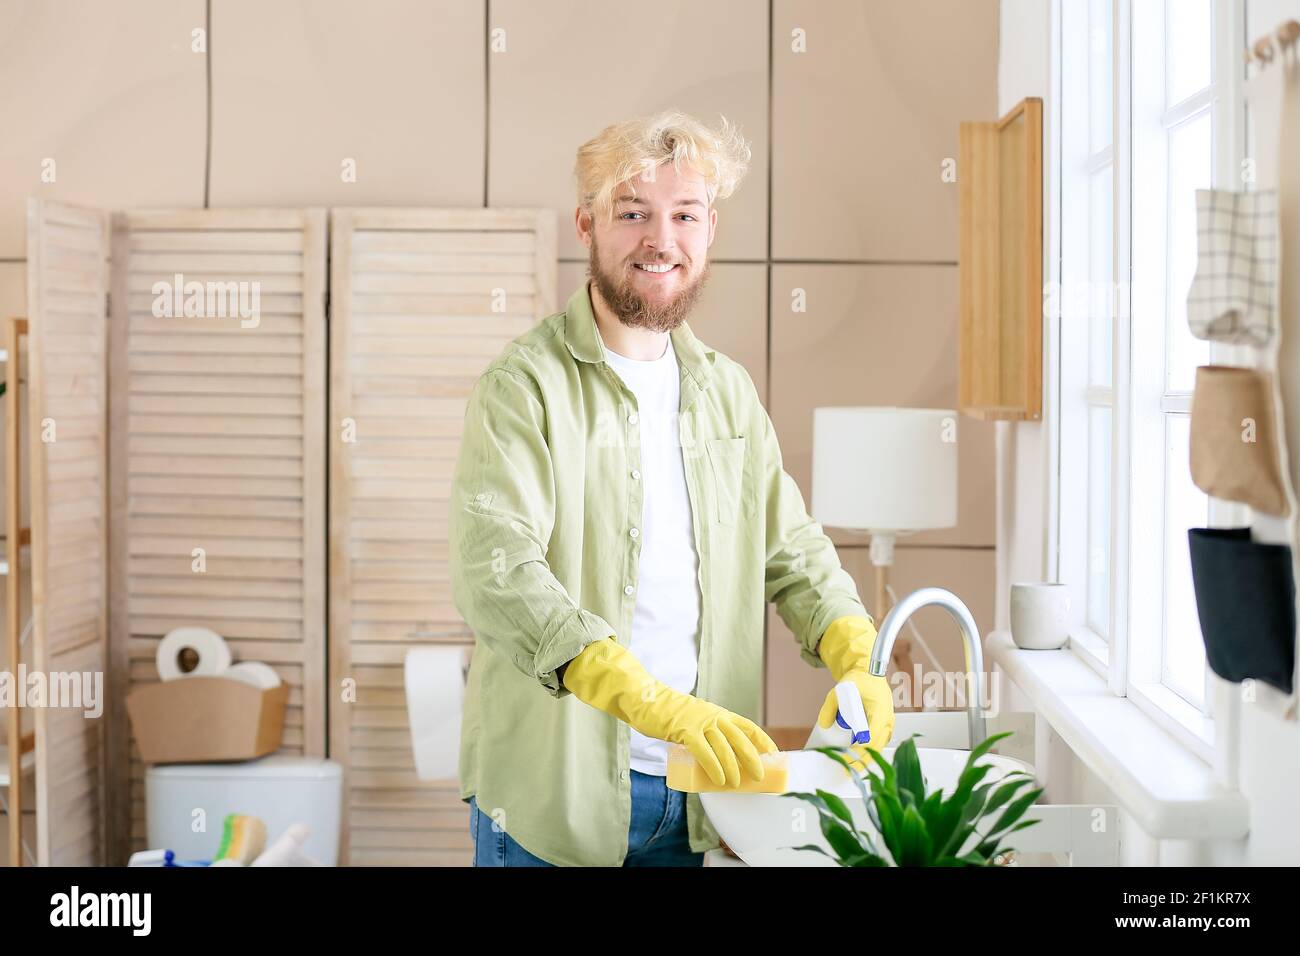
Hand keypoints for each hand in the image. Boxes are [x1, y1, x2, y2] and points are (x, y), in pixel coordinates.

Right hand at [562, 638, 777, 787]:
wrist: (647, 700)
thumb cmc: (669, 715)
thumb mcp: (695, 718)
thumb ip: (706, 732)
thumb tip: (715, 758)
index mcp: (718, 713)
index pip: (747, 726)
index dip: (763, 740)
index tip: (774, 754)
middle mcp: (714, 716)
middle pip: (741, 738)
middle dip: (753, 758)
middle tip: (759, 776)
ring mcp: (700, 722)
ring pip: (724, 747)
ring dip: (733, 768)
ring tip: (736, 784)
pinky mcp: (685, 730)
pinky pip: (704, 751)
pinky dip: (714, 766)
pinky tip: (719, 779)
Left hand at [816, 616, 895, 769]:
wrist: (869, 674)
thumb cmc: (857, 682)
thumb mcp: (839, 690)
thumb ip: (829, 706)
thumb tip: (823, 725)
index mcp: (879, 710)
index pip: (872, 736)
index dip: (861, 751)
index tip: (849, 761)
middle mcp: (888, 720)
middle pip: (876, 747)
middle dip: (862, 762)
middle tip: (846, 773)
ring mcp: (889, 725)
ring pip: (878, 748)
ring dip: (865, 759)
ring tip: (848, 771)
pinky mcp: (885, 728)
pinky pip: (878, 744)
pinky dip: (868, 753)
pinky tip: (855, 761)